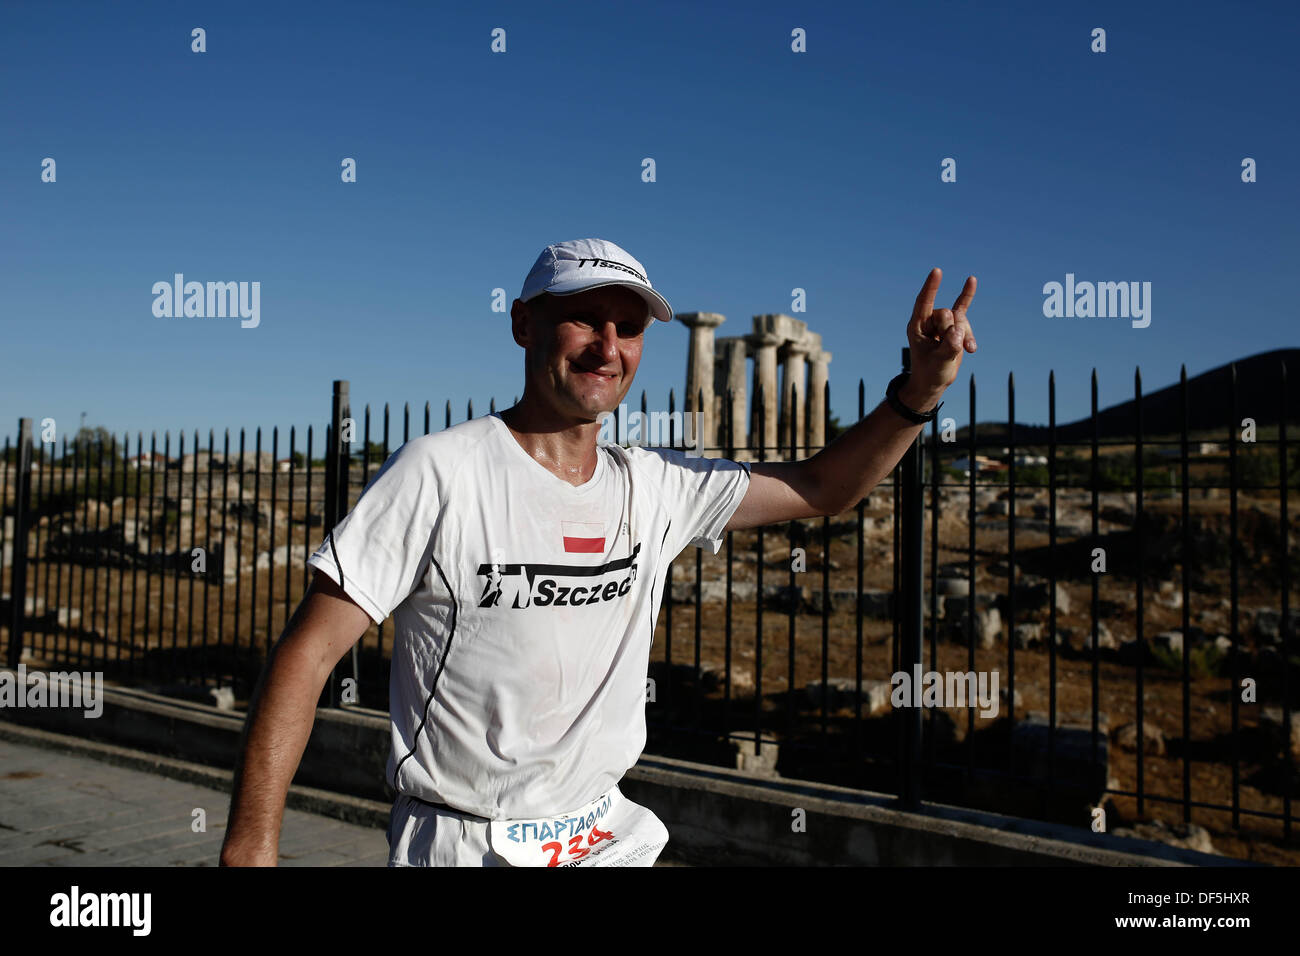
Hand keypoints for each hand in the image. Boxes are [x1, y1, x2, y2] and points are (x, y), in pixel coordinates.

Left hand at [903, 267, 976, 407]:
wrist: (934, 382)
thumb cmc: (930, 373)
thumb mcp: (939, 363)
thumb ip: (949, 347)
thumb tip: (958, 331)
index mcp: (917, 327)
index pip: (923, 303)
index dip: (931, 287)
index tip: (937, 272)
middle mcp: (928, 322)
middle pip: (946, 313)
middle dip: (952, 330)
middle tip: (948, 348)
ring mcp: (941, 323)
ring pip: (959, 317)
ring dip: (965, 333)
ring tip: (968, 349)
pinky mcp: (953, 327)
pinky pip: (962, 307)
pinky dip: (967, 296)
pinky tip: (972, 280)